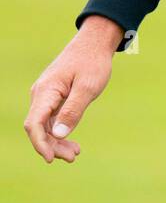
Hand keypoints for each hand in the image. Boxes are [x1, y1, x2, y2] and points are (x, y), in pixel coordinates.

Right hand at [24, 16, 121, 163]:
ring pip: (44, 126)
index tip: (50, 159)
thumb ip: (73, 110)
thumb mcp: (88, 87)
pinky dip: (60, 132)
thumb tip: (58, 134)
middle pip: (38, 127)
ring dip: (56, 142)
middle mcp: (41, 94)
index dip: (40, 143)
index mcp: (47, 90)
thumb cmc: (93, 62)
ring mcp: (46, 96)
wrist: (95, 43)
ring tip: (75, 153)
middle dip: (52, 146)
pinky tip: (71, 142)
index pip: (34, 123)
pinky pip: (51, 119)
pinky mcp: (53, 97)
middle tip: (73, 157)